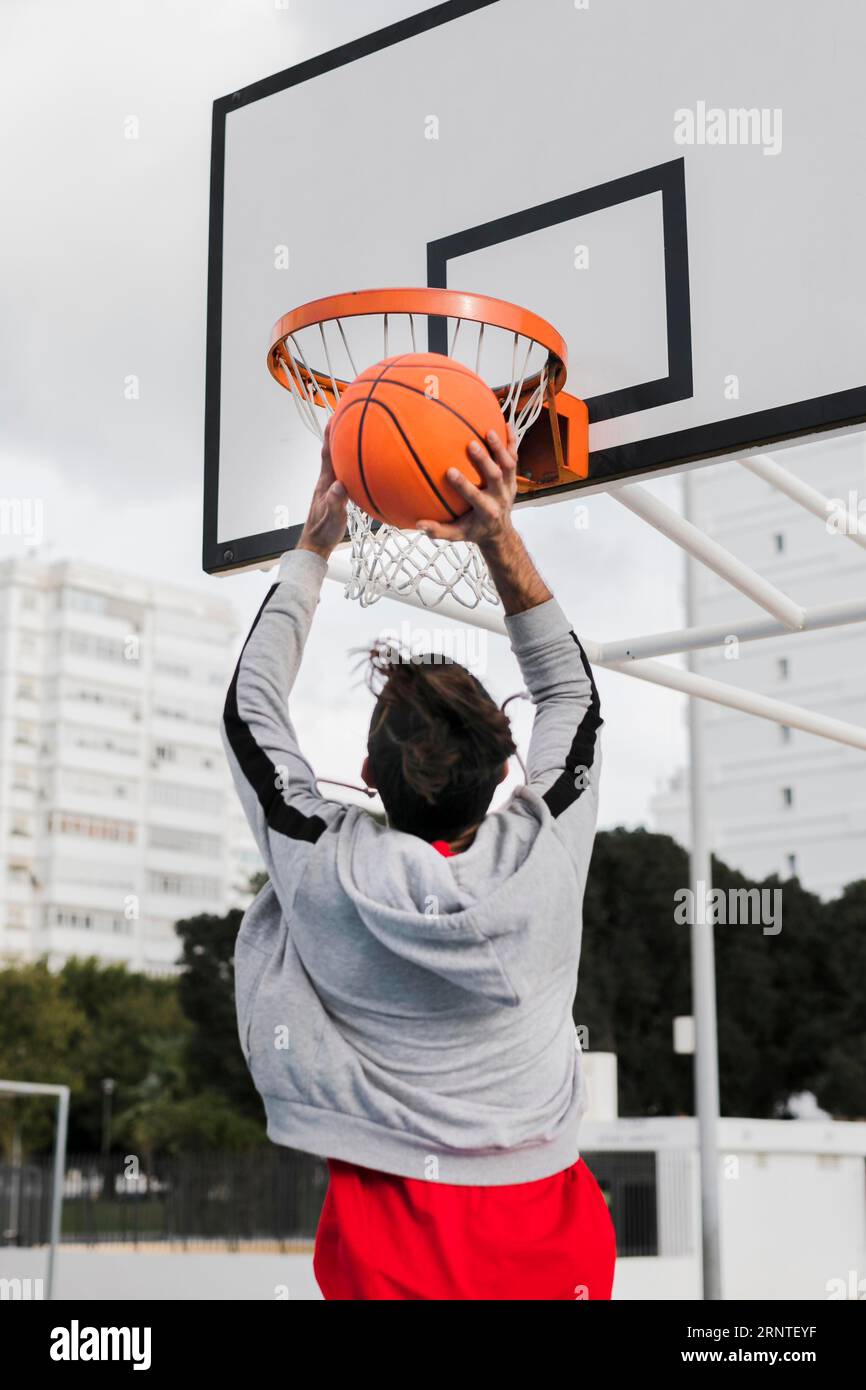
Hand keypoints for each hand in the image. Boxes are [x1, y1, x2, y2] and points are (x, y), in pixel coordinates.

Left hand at [297, 421, 348, 558]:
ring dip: (345, 447)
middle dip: (339, 433)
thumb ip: (334, 503)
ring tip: (356, 433)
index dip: (331, 434)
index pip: (327, 453)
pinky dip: (351, 464)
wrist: (316, 545)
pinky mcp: (337, 494)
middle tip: (348, 415)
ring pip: (340, 462)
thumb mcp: (331, 519)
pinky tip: (361, 464)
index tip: (336, 415)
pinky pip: (345, 473)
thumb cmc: (322, 533)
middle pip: (333, 452)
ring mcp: (332, 487)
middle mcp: (328, 481)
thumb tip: (338, 486)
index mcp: (325, 483)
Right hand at [416, 424, 517, 550]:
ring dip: (500, 448)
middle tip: (471, 444)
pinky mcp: (513, 477)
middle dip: (484, 461)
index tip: (450, 471)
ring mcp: (509, 485)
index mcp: (486, 511)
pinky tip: (506, 423)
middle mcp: (500, 497)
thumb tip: (419, 524)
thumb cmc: (474, 530)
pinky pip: (514, 456)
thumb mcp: (457, 535)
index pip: (475, 496)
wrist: (499, 531)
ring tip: (489, 431)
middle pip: (495, 476)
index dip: (464, 485)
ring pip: (508, 465)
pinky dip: (511, 441)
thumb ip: (439, 531)